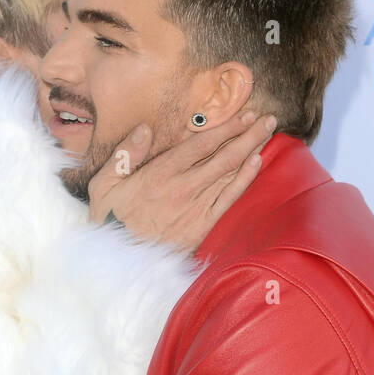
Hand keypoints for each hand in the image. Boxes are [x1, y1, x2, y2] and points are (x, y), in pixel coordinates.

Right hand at [87, 111, 276, 251]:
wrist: (119, 260)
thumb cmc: (111, 218)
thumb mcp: (104, 184)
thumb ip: (124, 154)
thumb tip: (145, 129)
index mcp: (160, 174)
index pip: (202, 145)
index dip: (227, 128)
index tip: (244, 114)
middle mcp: (183, 188)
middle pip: (224, 156)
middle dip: (249, 135)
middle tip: (268, 119)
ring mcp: (195, 208)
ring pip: (231, 174)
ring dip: (252, 151)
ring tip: (269, 133)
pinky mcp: (202, 226)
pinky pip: (229, 198)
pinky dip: (245, 179)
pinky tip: (257, 163)